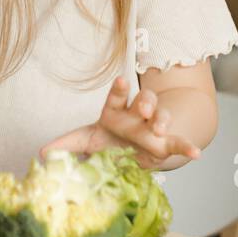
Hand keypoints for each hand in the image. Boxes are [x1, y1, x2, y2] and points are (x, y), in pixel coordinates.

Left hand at [39, 76, 201, 168]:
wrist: (133, 150)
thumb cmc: (110, 140)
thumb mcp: (88, 141)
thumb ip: (66, 146)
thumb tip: (41, 155)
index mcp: (116, 110)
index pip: (117, 96)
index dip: (120, 89)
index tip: (122, 81)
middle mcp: (137, 114)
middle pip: (144, 100)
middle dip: (144, 101)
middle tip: (141, 107)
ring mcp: (153, 126)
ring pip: (162, 115)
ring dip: (162, 118)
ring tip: (160, 126)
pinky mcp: (167, 143)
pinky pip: (179, 142)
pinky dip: (187, 147)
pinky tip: (197, 154)